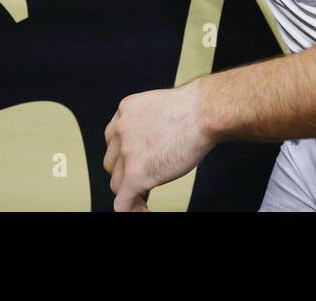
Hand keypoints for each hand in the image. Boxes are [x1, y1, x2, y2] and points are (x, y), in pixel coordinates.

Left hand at [103, 83, 213, 211]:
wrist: (203, 113)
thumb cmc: (195, 108)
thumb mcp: (161, 106)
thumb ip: (151, 122)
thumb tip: (157, 139)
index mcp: (126, 110)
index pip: (113, 139)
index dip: (123, 154)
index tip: (134, 162)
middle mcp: (121, 129)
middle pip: (112, 162)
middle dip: (124, 172)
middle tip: (144, 178)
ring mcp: (127, 153)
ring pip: (116, 183)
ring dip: (129, 191)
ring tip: (144, 199)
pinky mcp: (135, 174)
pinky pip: (123, 203)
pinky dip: (133, 210)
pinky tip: (144, 210)